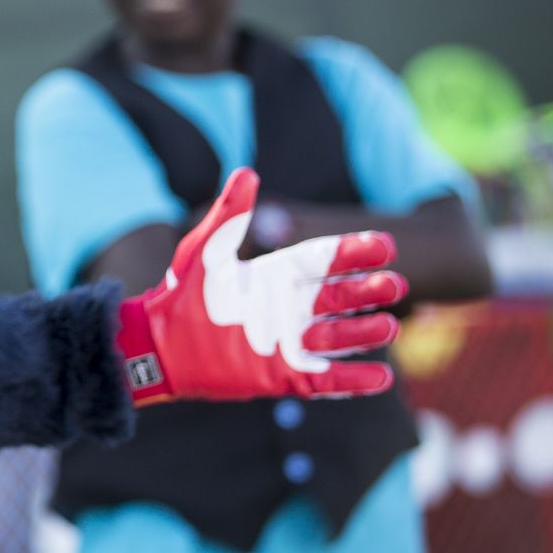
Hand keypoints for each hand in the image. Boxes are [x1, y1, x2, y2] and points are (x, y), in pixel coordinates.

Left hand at [120, 169, 407, 405]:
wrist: (158, 343)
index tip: (385, 245)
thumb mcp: (205, 250)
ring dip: (365, 332)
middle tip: (394, 284)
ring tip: (388, 326)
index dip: (354, 252)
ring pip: (339, 337)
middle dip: (369, 291)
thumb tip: (247, 172)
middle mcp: (291, 307)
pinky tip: (381, 377)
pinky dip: (354, 380)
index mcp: (278, 275)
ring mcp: (290, 342)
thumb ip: (229, 214)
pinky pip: (327, 380)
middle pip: (341, 297)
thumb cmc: (181, 293)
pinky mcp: (284, 376)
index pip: (325, 260)